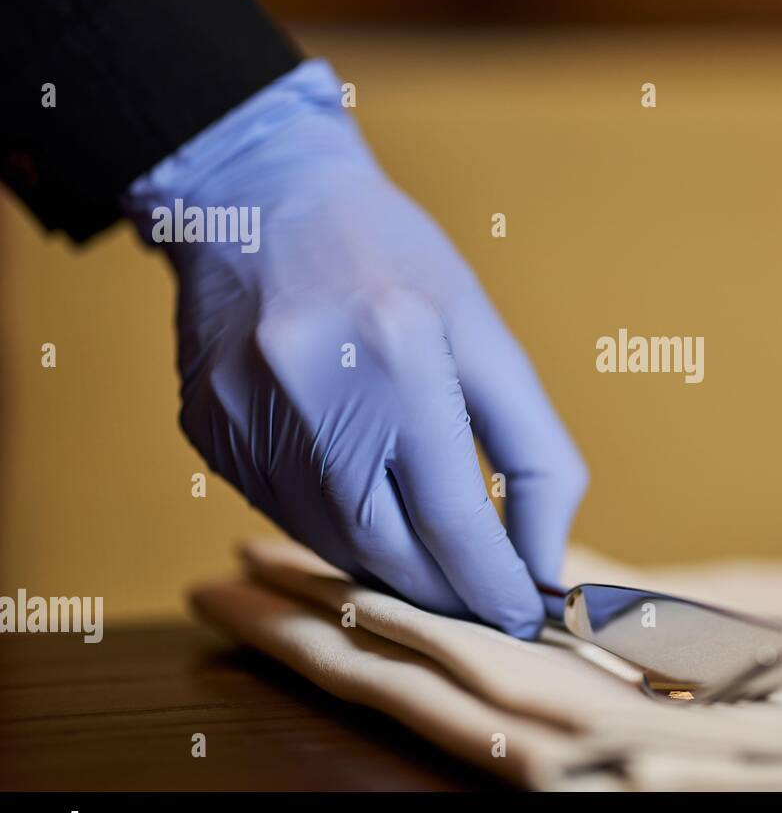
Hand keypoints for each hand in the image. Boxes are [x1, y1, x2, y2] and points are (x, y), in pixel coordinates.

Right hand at [124, 60, 586, 637]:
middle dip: (447, 592)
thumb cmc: (390, 260)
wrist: (259, 196)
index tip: (524, 616)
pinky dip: (339, 531)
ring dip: (394, 569)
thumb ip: (530, 446)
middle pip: (389, 549)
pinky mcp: (210, 434)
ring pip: (335, 546)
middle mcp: (314, 392)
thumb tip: (540, 553)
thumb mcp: (483, 332)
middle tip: (484, 602)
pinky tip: (367, 508)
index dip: (493, 581)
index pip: (454, 515)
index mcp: (401, 352)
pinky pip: (286, 516)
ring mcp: (249, 418)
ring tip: (433, 562)